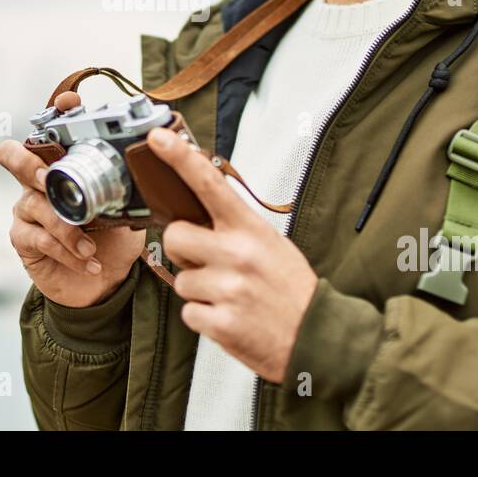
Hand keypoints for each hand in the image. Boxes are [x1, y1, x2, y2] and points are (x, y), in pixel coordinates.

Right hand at [0, 92, 145, 307]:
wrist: (105, 281)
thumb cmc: (114, 237)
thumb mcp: (128, 207)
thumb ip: (131, 186)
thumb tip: (153, 166)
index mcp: (62, 165)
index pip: (49, 130)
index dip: (54, 113)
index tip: (71, 104)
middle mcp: (38, 181)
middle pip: (12, 156)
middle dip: (30, 164)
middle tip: (50, 179)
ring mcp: (28, 209)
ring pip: (33, 205)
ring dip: (65, 227)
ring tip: (91, 244)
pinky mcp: (24, 239)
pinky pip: (39, 238)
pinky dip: (66, 250)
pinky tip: (88, 260)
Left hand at [146, 125, 317, 382]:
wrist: (318, 338)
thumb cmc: (291, 289)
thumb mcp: (270, 244)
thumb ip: (233, 228)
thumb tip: (194, 214)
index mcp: (251, 229)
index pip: (210, 184)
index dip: (180, 158)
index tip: (158, 138)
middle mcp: (238, 254)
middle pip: (175, 235)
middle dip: (183, 250)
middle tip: (208, 263)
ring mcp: (229, 288)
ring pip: (180, 279)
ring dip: (198, 290)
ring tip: (230, 296)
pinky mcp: (222, 322)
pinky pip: (189, 312)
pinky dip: (204, 318)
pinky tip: (230, 317)